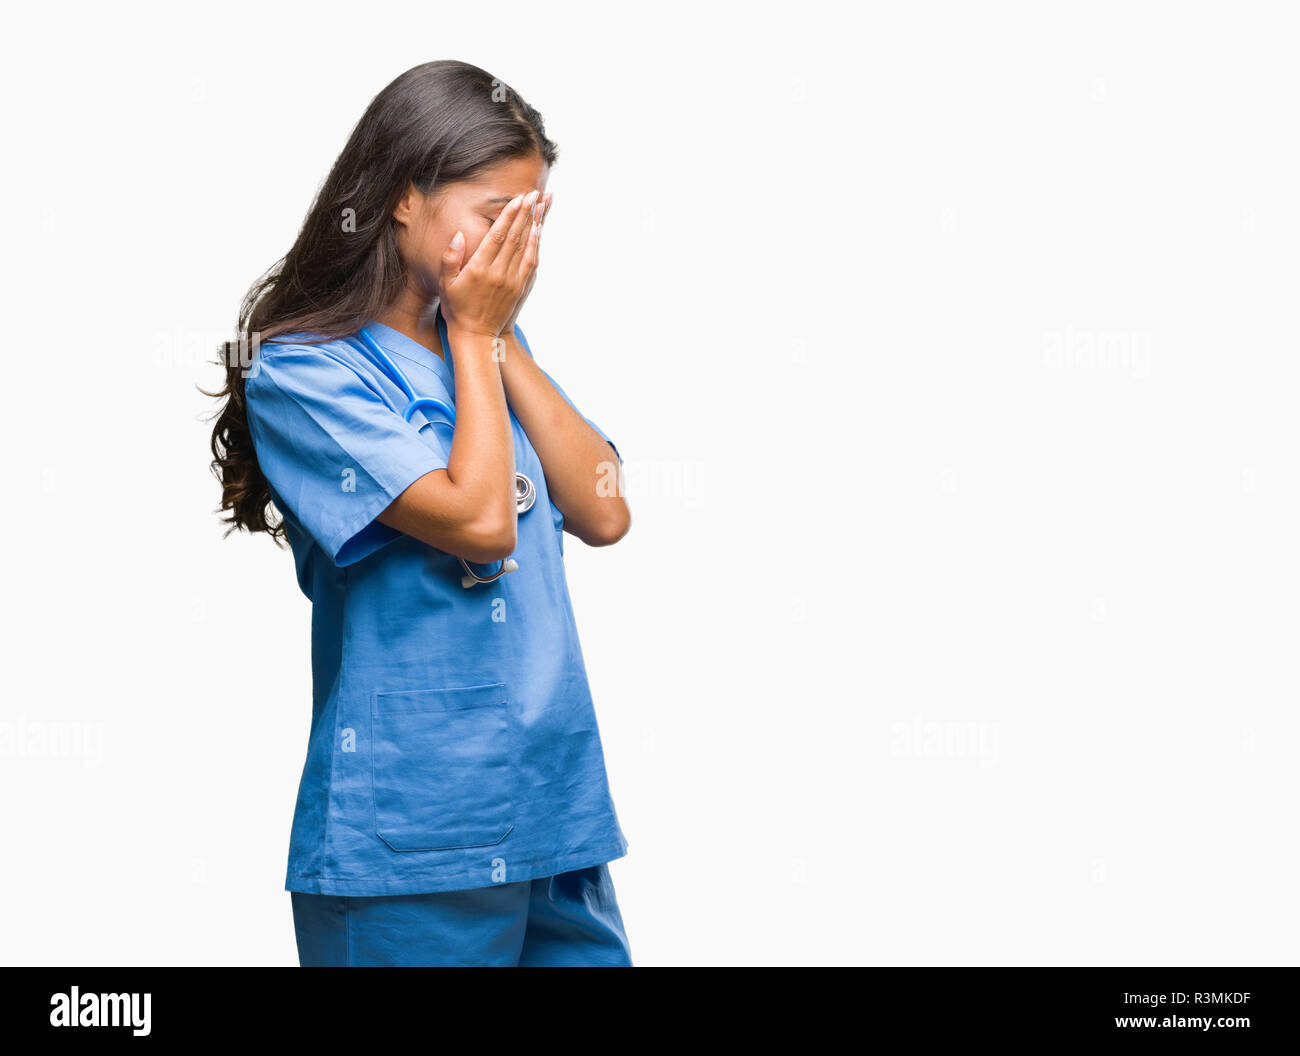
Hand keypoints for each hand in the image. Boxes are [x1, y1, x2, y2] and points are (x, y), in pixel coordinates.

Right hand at [437, 190, 541, 339]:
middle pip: (516, 238)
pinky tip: (539, 231)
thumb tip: (458, 234)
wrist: (477, 337)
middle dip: (525, 214)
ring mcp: (513, 281)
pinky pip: (532, 262)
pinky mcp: (521, 288)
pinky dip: (536, 244)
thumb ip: (450, 258)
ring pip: (527, 248)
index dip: (509, 216)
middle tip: (534, 194)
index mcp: (480, 269)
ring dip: (535, 225)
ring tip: (542, 206)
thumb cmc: (457, 309)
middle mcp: (500, 274)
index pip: (498, 236)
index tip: (517, 199)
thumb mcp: (445, 284)